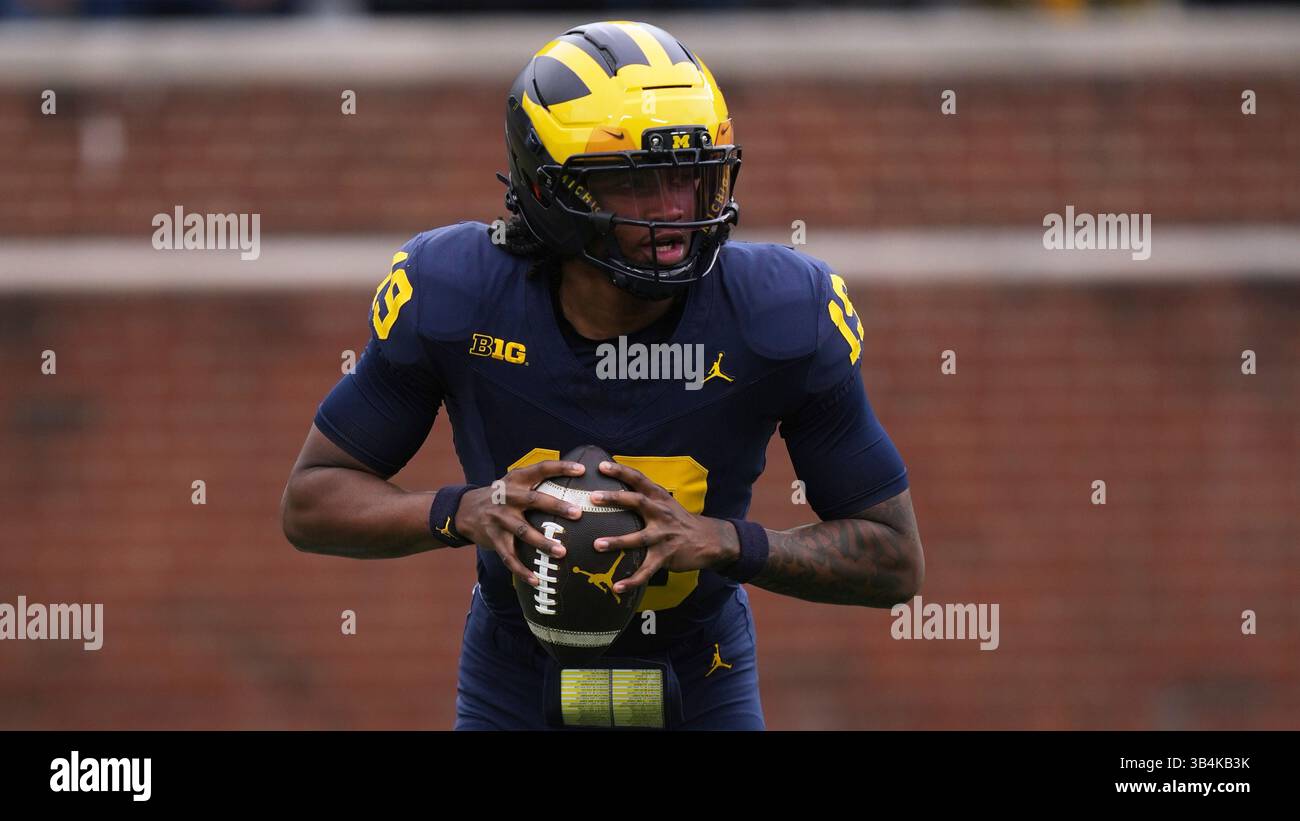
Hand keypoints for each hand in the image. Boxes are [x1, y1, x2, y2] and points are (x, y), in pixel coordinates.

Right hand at [454, 460, 584, 586]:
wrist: (465, 510)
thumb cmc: (502, 496)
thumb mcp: (514, 482)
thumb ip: (537, 480)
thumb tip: (575, 478)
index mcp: (516, 480)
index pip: (541, 469)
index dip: (561, 467)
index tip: (582, 469)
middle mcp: (507, 497)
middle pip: (533, 500)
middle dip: (556, 506)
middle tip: (577, 513)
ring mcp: (499, 519)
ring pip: (523, 532)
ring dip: (542, 542)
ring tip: (561, 552)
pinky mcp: (494, 539)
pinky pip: (509, 557)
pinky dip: (522, 571)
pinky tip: (536, 580)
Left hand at [587, 460, 738, 594]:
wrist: (709, 540)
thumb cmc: (680, 520)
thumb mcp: (666, 503)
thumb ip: (646, 497)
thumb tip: (616, 490)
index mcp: (660, 498)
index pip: (639, 479)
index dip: (621, 470)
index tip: (601, 465)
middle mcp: (661, 513)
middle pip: (637, 502)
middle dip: (615, 498)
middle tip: (593, 496)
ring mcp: (664, 535)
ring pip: (638, 538)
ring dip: (617, 541)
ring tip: (597, 544)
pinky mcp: (666, 556)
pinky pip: (646, 570)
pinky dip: (632, 580)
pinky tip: (617, 588)